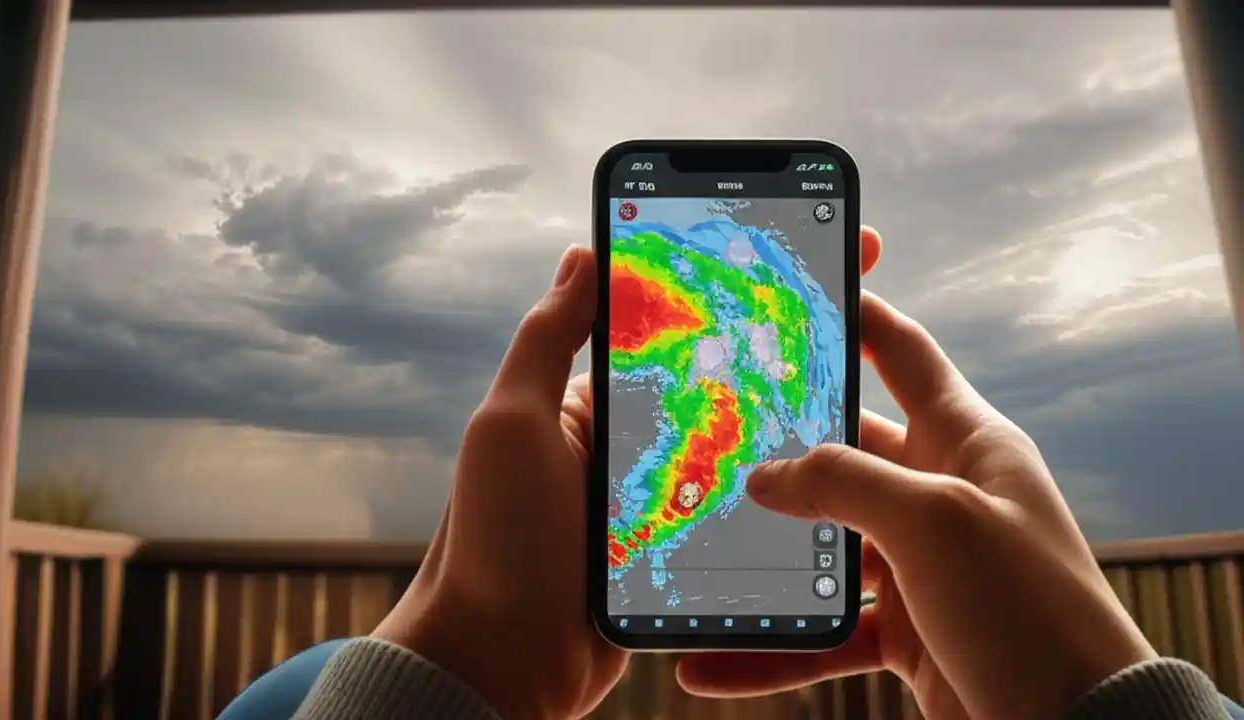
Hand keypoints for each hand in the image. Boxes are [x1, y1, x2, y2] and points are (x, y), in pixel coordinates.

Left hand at [374, 227, 884, 719]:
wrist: (499, 666)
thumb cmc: (493, 542)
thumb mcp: (511, 425)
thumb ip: (548, 341)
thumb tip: (581, 253)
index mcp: (591, 403)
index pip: (665, 325)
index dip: (721, 283)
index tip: (787, 241)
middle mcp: (629, 445)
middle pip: (717, 381)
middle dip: (778, 341)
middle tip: (850, 299)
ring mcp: (659, 500)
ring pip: (738, 446)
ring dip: (789, 416)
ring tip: (856, 379)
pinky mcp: (680, 554)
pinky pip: (737, 511)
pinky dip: (777, 490)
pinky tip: (829, 470)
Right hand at [677, 290, 1157, 719]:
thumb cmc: (1028, 608)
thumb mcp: (935, 520)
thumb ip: (843, 483)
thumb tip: (764, 476)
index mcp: (967, 441)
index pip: (905, 354)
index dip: (859, 317)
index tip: (804, 292)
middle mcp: (941, 494)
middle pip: (845, 449)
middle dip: (782, 444)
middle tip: (713, 429)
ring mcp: (920, 564)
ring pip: (824, 544)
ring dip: (765, 554)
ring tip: (697, 546)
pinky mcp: (904, 631)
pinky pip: (823, 630)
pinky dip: (773, 648)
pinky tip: (712, 660)